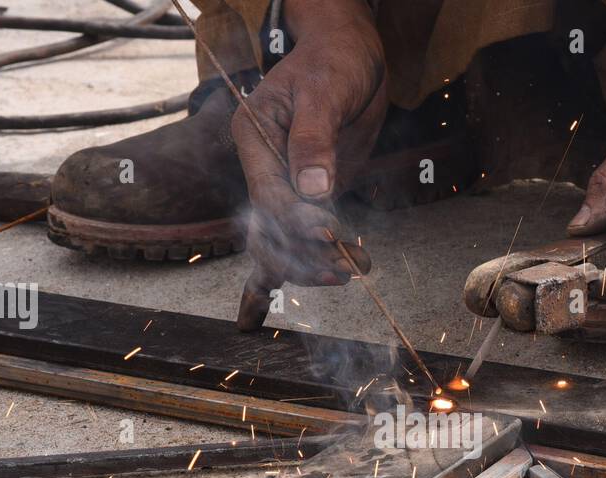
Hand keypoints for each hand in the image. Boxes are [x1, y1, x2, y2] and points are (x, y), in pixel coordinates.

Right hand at [232, 0, 385, 328]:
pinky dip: (302, 264)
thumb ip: (317, 140)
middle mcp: (261, 165)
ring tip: (348, 275)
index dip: (298, 222)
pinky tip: (296, 296)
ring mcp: (283, 183)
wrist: (352, 53)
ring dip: (309, 265)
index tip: (330, 237)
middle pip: (269, 228)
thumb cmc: (337, 60)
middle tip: (343, 270)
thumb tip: (314, 190)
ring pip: (281, 240)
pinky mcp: (308, 194)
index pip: (269, 195)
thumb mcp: (327, 90)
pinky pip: (299, 236)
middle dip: (303, 254)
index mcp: (254, 137)